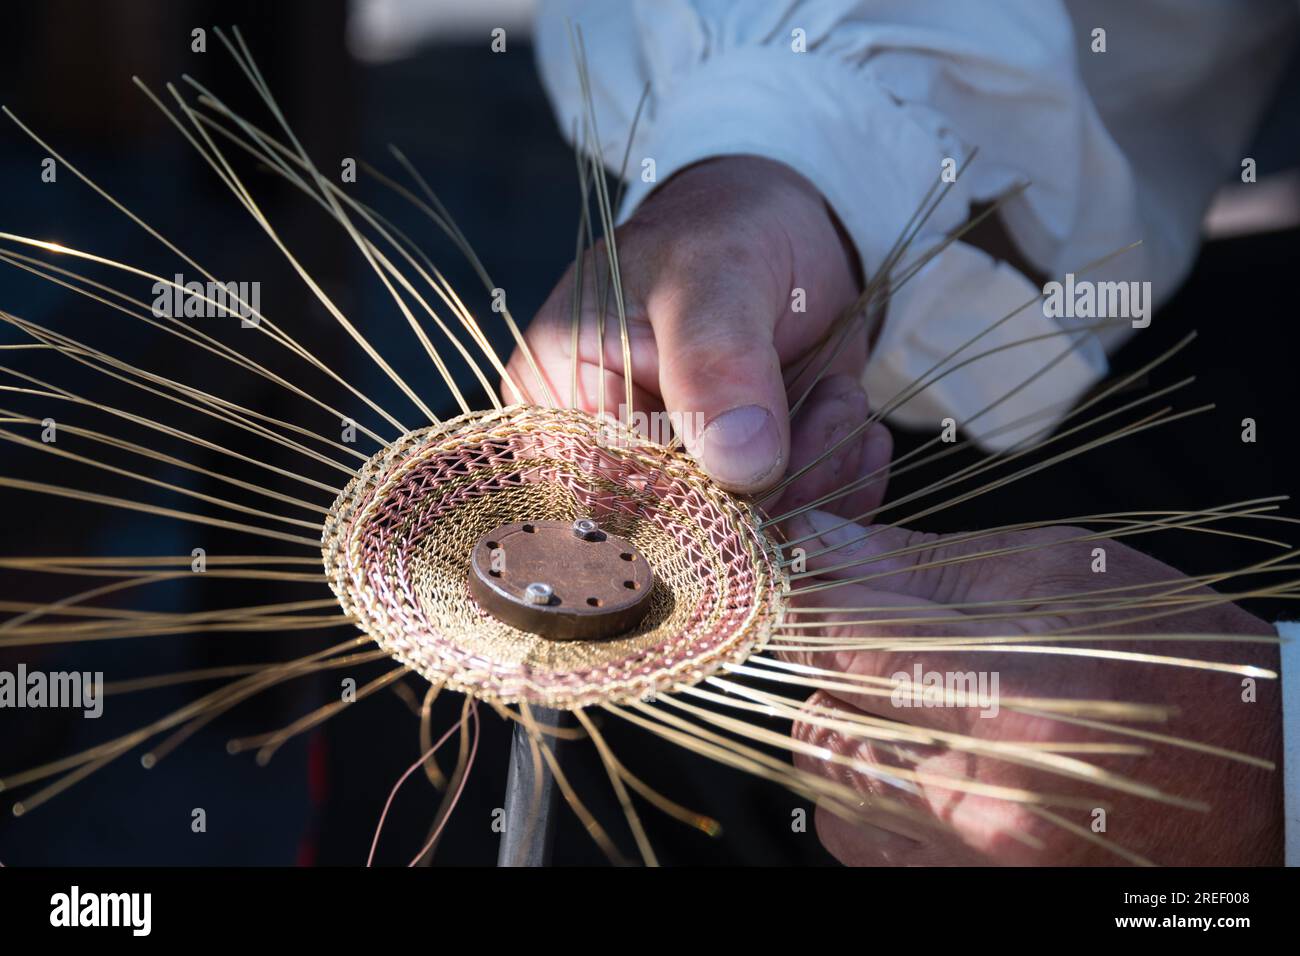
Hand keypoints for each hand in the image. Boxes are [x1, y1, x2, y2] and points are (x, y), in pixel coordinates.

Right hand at [508, 155, 890, 512]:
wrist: (785, 231)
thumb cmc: (724, 228)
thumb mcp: (714, 272)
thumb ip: (716, 363)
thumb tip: (737, 466)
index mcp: (559, 397)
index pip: (608, 492)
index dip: (691, 497)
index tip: (765, 456)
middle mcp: (608, 450)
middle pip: (680, 527)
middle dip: (771, 484)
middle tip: (832, 405)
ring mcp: (678, 476)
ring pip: (745, 534)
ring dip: (816, 477)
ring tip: (842, 399)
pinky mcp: (739, 487)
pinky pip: (791, 525)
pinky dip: (839, 485)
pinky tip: (854, 426)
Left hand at [783, 509, 1283, 864]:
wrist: (1265, 791)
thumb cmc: (1177, 672)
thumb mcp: (1061, 580)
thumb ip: (925, 569)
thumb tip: (823, 546)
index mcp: (1014, 700)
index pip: (837, 642)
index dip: (810, 599)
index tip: (813, 575)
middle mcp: (979, 798)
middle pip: (820, 712)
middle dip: (834, 666)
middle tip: (890, 642)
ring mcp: (966, 861)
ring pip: (830, 777)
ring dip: (853, 726)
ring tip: (928, 702)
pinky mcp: (954, 892)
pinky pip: (856, 832)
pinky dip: (872, 785)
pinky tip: (934, 758)